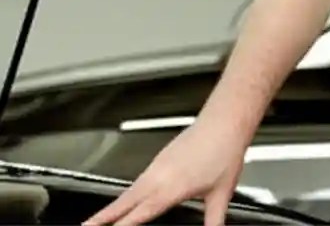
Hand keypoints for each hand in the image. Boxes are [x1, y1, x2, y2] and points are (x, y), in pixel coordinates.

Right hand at [83, 118, 248, 225]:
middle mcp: (158, 177)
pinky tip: (128, 199)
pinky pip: (136, 180)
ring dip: (112, 206)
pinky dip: (126, 193)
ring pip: (128, 191)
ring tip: (98, 220)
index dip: (120, 225)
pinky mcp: (159, 159)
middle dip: (102, 217)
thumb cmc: (225, 153)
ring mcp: (157, 166)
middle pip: (123, 203)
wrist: (225, 121)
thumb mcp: (221, 195)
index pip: (137, 215)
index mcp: (170, 189)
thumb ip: (214, 221)